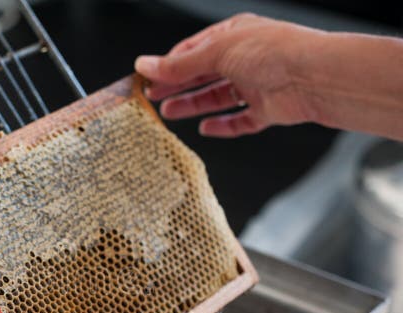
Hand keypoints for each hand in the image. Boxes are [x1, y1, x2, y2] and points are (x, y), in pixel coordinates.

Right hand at [135, 13, 323, 136]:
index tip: (146, 78)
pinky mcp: (267, 108)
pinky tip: (206, 128)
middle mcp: (245, 58)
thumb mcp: (217, 52)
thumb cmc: (275, 52)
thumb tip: (145, 65)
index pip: (193, 50)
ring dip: (193, 105)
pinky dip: (223, 125)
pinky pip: (240, 120)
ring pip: (217, 97)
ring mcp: (257, 84)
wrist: (316, 78)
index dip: (168, 65)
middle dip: (177, 86)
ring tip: (169, 113)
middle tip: (152, 97)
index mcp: (234, 34)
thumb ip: (179, 64)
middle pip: (203, 74)